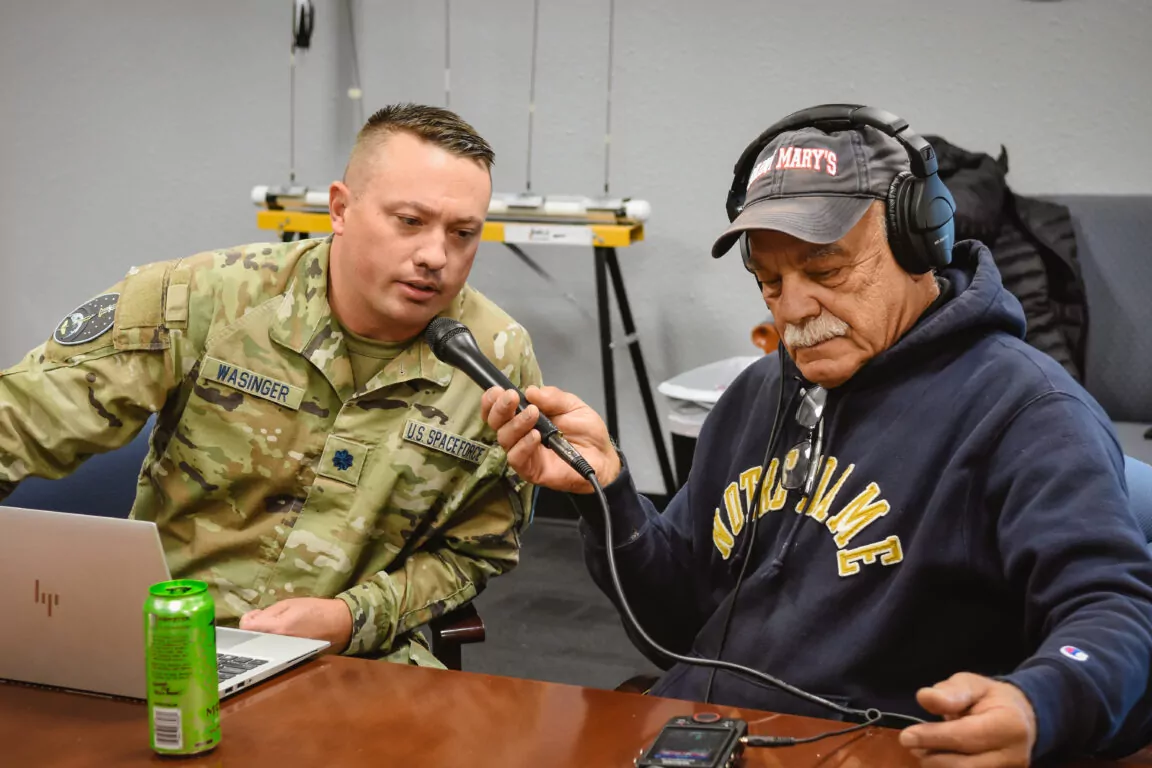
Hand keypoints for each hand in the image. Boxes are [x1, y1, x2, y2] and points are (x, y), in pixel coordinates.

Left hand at [239, 597, 351, 653]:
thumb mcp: (290, 603)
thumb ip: (268, 612)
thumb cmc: (316, 610)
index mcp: (276, 627)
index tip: (256, 615)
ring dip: (262, 639)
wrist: (339, 625)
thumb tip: (252, 619)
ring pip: (260, 648)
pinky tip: (282, 639)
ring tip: (277, 630)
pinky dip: (271, 646)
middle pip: (251, 641)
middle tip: (267, 621)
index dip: (248, 620)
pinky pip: (272, 653)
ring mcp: (282, 655)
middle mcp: (276, 645)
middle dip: (255, 631)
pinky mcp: (288, 661)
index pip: (246, 628)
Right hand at [480, 385, 620, 492]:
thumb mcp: (572, 405)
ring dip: (516, 423)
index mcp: (525, 416)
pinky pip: (517, 458)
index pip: (499, 409)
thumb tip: (530, 390)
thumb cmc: (586, 432)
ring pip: (504, 439)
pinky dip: (523, 445)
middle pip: (495, 422)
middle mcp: (520, 434)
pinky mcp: (530, 470)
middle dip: (500, 408)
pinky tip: (535, 436)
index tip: (498, 390)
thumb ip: (553, 397)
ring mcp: (524, 452)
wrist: (603, 457)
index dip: (492, 400)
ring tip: (533, 414)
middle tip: (511, 398)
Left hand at [899, 673, 1036, 766]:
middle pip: (964, 766)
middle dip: (931, 757)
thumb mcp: (971, 684)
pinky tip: (936, 761)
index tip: (906, 737)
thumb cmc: (989, 699)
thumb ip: (950, 692)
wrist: (1022, 720)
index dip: (933, 738)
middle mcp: (1014, 756)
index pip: (966, 737)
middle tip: (910, 743)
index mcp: (1009, 726)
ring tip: (923, 751)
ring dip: (937, 767)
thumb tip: (925, 698)